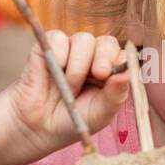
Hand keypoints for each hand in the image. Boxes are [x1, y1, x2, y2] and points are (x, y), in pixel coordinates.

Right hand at [2, 30, 130, 157]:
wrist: (37, 127)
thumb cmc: (72, 122)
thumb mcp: (100, 114)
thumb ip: (116, 94)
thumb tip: (127, 73)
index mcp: (110, 73)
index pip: (124, 56)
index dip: (122, 61)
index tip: (115, 74)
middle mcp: (93, 58)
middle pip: (107, 43)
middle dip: (105, 57)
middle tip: (99, 74)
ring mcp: (71, 50)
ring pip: (84, 39)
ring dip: (78, 65)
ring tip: (69, 87)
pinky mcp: (49, 47)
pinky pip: (58, 37)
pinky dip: (58, 54)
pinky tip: (53, 71)